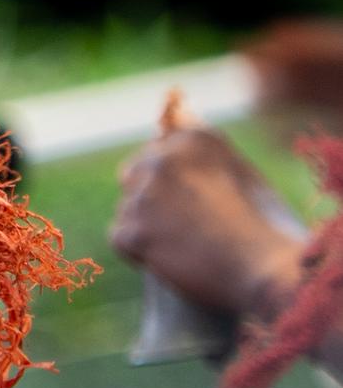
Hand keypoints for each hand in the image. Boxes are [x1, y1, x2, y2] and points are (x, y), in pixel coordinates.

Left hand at [110, 115, 301, 323]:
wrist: (266, 270)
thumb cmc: (265, 225)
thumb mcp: (243, 174)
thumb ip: (203, 150)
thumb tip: (174, 117)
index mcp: (193, 139)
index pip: (158, 148)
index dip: (173, 178)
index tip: (195, 198)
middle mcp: (162, 159)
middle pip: (133, 174)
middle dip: (151, 197)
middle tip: (186, 225)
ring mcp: (144, 195)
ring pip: (128, 207)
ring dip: (147, 225)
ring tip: (190, 244)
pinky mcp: (132, 231)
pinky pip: (122, 237)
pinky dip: (140, 251)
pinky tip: (174, 258)